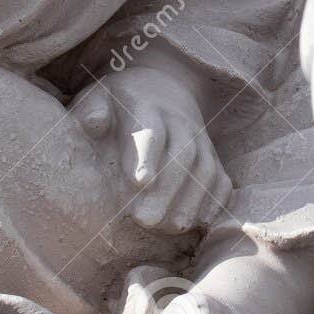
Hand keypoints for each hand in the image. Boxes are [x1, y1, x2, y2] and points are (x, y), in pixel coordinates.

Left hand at [70, 66, 227, 235]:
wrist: (162, 85)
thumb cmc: (119, 101)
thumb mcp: (100, 96)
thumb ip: (93, 110)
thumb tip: (93, 123)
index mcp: (146, 106)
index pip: (152, 131)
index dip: (148, 156)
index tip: (139, 182)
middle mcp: (180, 121)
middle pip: (183, 154)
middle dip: (167, 189)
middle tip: (147, 221)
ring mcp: (200, 138)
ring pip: (205, 169)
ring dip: (191, 201)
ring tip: (171, 228)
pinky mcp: (213, 155)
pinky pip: (221, 179)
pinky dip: (214, 201)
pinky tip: (200, 223)